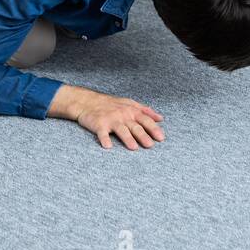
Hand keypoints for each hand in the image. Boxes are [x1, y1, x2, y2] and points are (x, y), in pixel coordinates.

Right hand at [49, 84, 164, 149]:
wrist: (88, 102)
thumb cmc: (111, 104)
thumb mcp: (130, 103)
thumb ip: (145, 111)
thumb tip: (161, 118)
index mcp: (131, 110)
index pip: (145, 120)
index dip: (154, 129)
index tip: (161, 138)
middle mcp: (122, 115)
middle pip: (135, 126)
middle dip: (143, 135)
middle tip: (150, 145)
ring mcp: (111, 119)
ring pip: (121, 130)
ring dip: (127, 138)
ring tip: (133, 147)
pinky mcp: (99, 124)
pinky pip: (102, 133)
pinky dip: (104, 139)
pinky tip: (108, 146)